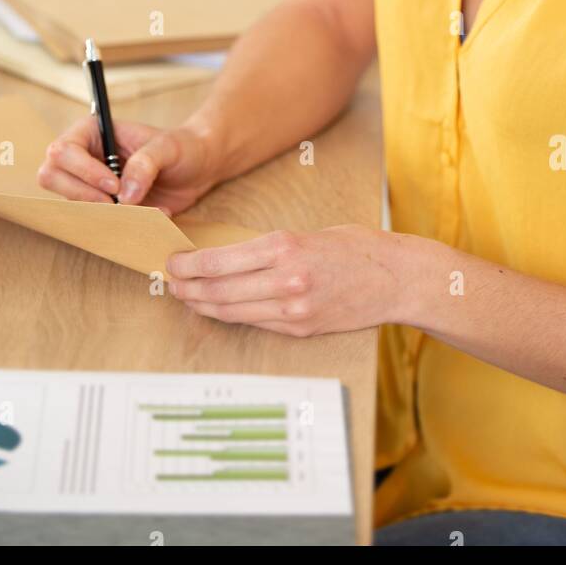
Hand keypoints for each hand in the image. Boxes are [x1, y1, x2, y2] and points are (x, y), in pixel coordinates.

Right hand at [36, 114, 219, 213]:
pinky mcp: (100, 205)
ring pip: (65, 200)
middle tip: (116, 202)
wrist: (198, 168)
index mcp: (92, 132)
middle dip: (81, 193)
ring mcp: (88, 182)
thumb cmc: (182, 147)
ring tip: (134, 208)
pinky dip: (114, 222)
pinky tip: (145, 214)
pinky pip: (89, 219)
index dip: (83, 170)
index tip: (114, 185)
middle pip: (51, 175)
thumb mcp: (168, 147)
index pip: (63, 150)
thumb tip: (125, 194)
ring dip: (95, 210)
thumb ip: (146, 163)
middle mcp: (83, 156)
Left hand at [165, 225, 406, 334]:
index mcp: (285, 248)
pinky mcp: (301, 329)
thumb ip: (269, 250)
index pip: (218, 263)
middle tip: (169, 283)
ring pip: (232, 312)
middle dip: (187, 289)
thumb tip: (226, 260)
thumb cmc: (355, 247)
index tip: (171, 263)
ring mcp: (293, 310)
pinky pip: (256, 323)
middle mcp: (286, 281)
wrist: (395, 278)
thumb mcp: (307, 235)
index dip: (188, 266)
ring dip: (204, 306)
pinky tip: (220, 310)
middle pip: (218, 292)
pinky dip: (232, 316)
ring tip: (186, 298)